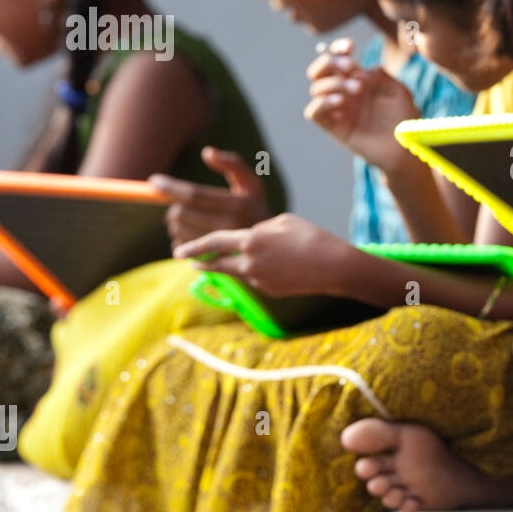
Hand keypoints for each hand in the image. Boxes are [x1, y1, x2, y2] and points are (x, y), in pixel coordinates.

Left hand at [151, 147, 270, 248]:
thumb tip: (207, 152)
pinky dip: (178, 237)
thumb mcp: (252, 184)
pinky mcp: (211, 260)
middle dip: (173, 206)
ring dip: (175, 222)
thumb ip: (232, 164)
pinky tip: (190, 232)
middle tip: (177, 204)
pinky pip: (180, 245)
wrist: (272, 248)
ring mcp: (220, 247)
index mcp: (237, 204)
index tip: (154, 181)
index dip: (171, 187)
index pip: (194, 195)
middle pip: (181, 213)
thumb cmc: (255, 208)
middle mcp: (229, 226)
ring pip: (178, 230)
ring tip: (187, 218)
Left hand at [174, 213, 351, 297]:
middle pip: (217, 264)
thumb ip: (259, 228)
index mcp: (250, 239)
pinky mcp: (270, 290)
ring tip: (217, 264)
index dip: (195, 246)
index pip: (214, 242)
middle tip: (188, 261)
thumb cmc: (310, 236)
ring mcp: (259, 279)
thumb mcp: (282, 221)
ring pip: (236, 272)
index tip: (178, 251)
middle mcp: (249, 262)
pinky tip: (266, 267)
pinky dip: (253, 272)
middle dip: (201, 262)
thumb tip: (250, 238)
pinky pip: (255, 279)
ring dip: (225, 267)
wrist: (333, 266)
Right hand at [304, 38, 418, 172]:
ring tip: (357, 89)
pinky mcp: (334, 128)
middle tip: (349, 66)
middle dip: (329, 62)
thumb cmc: (404, 119)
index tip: (350, 46)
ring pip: (316, 88)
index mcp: (358, 80)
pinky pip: (314, 112)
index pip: (338, 59)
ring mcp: (338, 110)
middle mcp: (344, 93)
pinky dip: (322, 103)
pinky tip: (340, 101)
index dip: (338, 49)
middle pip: (320, 70)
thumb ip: (381, 77)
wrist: (406, 149)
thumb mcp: (398, 92)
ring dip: (333, 83)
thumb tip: (361, 71)